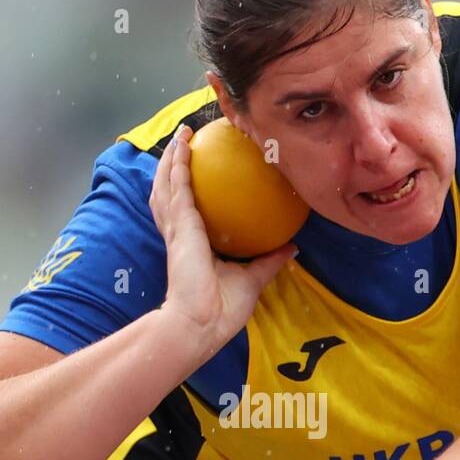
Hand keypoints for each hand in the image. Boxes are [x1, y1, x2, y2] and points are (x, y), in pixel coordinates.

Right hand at [149, 124, 297, 354]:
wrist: (201, 323)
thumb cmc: (221, 310)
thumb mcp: (252, 279)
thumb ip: (269, 260)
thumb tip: (293, 247)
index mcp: (191, 245)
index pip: (184, 212)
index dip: (184, 192)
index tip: (196, 174)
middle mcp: (179, 232)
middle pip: (168, 191)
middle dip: (172, 166)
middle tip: (183, 144)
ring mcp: (176, 226)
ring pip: (166, 183)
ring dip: (171, 157)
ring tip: (181, 135)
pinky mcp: (180, 224)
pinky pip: (179, 185)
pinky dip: (179, 162)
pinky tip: (185, 144)